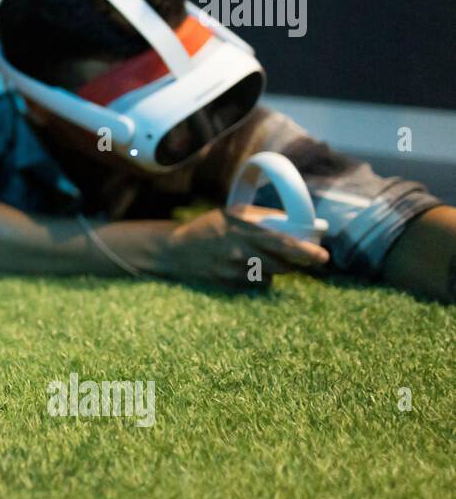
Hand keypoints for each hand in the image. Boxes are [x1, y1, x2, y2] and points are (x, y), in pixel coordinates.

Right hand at [159, 205, 328, 286]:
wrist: (176, 249)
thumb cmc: (210, 227)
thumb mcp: (234, 214)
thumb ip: (262, 218)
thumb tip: (295, 224)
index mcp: (244, 230)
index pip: (284, 243)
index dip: (307, 252)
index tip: (323, 256)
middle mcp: (241, 252)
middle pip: (283, 265)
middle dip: (296, 262)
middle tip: (305, 258)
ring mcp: (234, 271)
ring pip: (271, 276)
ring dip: (275, 268)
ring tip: (263, 258)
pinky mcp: (229, 284)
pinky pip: (256, 284)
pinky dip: (259, 277)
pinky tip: (247, 268)